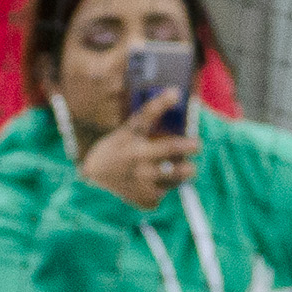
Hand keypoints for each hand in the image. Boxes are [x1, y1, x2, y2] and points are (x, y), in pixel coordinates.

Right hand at [78, 91, 200, 211]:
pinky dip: (168, 185)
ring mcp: (142, 179)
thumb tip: (179, 121)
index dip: (162, 103)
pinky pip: (167, 190)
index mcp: (130, 136)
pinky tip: (160, 183)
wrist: (95, 181)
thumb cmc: (117, 152)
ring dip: (187, 170)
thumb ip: (148, 129)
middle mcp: (136, 156)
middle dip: (187, 145)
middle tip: (197, 144)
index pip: (146, 115)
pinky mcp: (147, 198)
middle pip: (169, 148)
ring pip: (175, 174)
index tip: (176, 93)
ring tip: (190, 168)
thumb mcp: (125, 135)